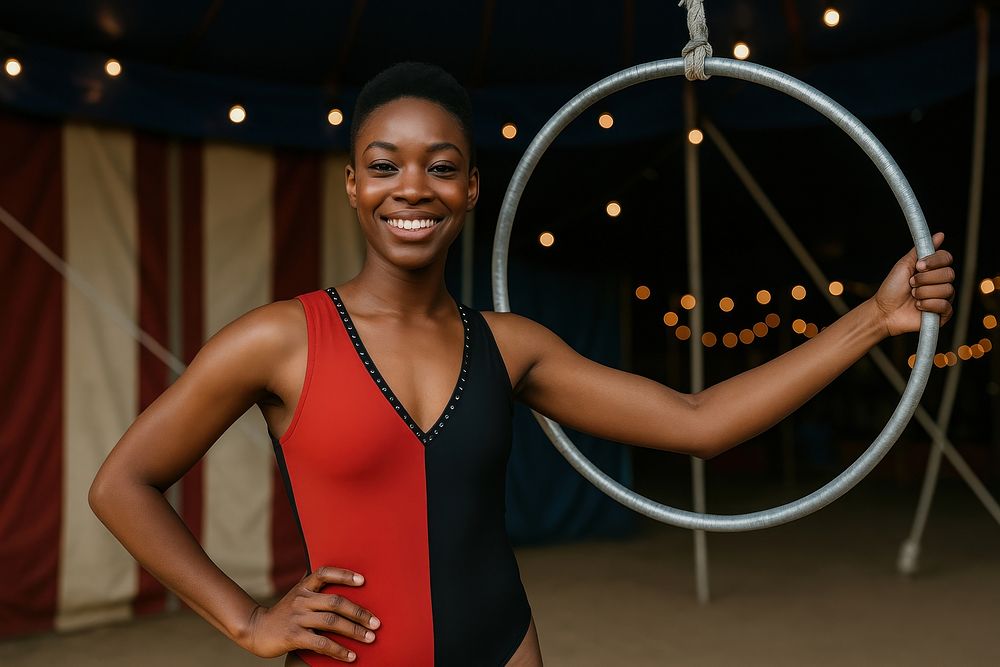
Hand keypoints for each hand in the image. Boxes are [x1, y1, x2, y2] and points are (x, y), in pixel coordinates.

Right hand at [241, 567, 380, 661]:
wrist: (256, 629)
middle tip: (376, 622)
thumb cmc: (284, 612)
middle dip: (359, 612)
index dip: (344, 575)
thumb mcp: (297, 594)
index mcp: (304, 587)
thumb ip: (314, 586)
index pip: (325, 573)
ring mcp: (297, 618)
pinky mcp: (294, 636)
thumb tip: (335, 574)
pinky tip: (350, 656)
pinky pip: (321, 643)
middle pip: (335, 602)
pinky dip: (338, 650)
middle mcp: (302, 599)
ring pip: (332, 622)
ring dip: (354, 631)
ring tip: (370, 638)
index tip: (363, 581)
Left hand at [872, 231, 954, 336]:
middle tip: (911, 283)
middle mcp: (941, 282)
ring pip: (947, 290)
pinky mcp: (942, 314)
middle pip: (949, 274)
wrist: (884, 310)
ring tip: (913, 296)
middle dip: (925, 279)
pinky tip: (918, 306)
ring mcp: (943, 298)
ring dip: (924, 292)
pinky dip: (928, 305)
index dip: (934, 261)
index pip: (946, 258)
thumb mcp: (905, 265)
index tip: (918, 266)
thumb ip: (921, 250)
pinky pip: (945, 306)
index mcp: (933, 270)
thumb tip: (940, 235)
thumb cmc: (892, 288)